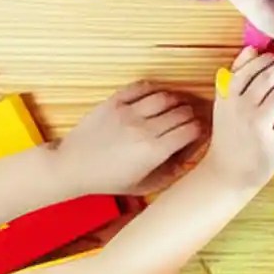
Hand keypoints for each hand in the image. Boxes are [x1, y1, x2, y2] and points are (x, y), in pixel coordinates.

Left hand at [48, 81, 202, 194]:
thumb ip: (172, 172)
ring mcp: (128, 113)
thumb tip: (191, 154)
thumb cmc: (108, 180)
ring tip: (175, 107)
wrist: (72, 166)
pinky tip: (156, 98)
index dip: (201, 129)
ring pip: (166, 96)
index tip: (199, 132)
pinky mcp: (114, 102)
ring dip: (176, 100)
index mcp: (153, 152)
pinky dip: (155, 89)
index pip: (192, 129)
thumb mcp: (144, 186)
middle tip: (189, 120)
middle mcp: (143, 130)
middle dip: (191, 116)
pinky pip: (143, 87)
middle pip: (183, 111)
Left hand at [204, 49, 273, 190]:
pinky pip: (231, 74)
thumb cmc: (258, 165)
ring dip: (264, 60)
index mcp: (260, 121)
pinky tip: (253, 52)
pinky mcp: (221, 99)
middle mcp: (243, 108)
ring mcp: (229, 102)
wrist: (226, 174)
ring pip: (247, 71)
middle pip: (266, 77)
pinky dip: (242, 61)